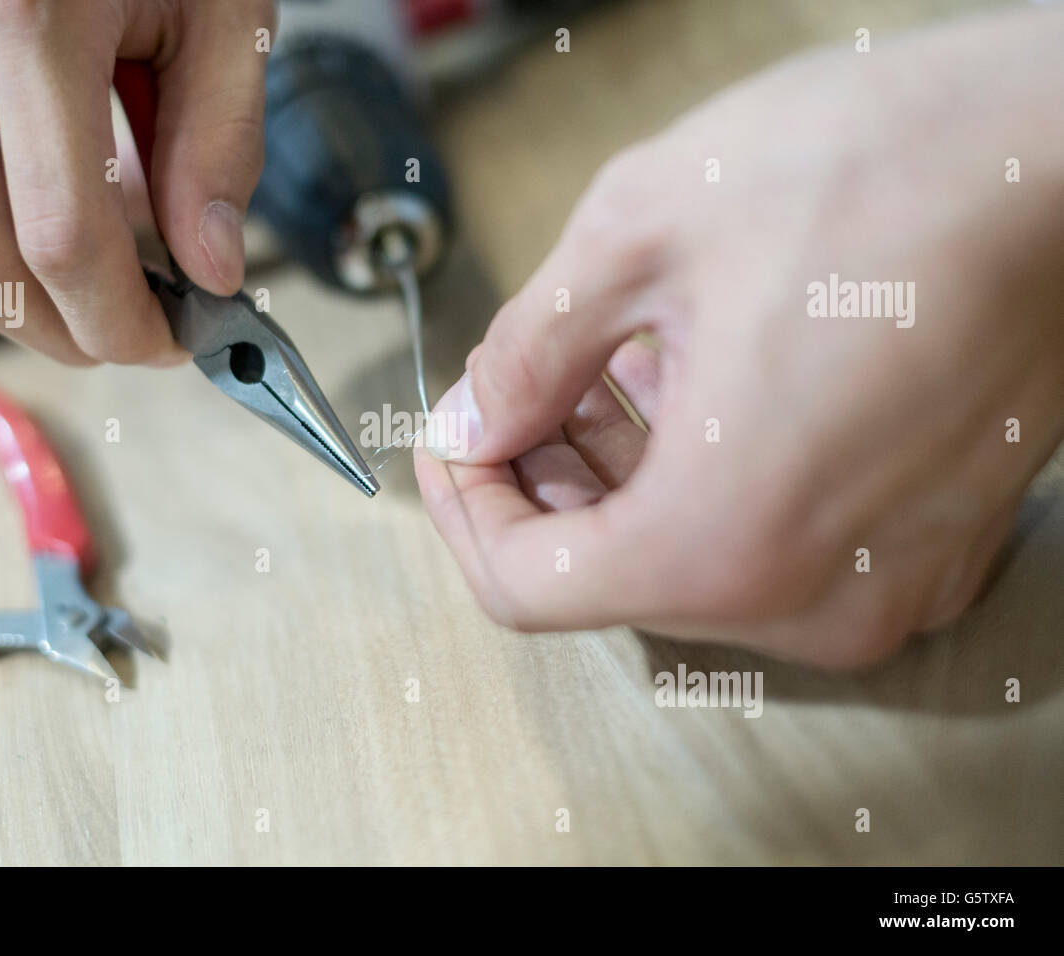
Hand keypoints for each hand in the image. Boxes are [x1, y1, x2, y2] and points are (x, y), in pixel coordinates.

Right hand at [0, 0, 274, 364]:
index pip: (65, 241)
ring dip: (3, 292)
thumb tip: (209, 273)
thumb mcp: (211, 3)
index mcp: (21, 11)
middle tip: (125, 325)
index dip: (122, 322)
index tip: (168, 340)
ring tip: (72, 255)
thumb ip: (218, 142)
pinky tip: (1, 193)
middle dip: (66, 331)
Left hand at [415, 6, 1063, 667]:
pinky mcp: (924, 550)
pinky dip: (707, 479)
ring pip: (687, 564)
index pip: (526, 588)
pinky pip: (771, 547)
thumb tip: (474, 417)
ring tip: (615, 362)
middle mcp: (810, 598)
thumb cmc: (886, 171)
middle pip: (608, 578)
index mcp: (724, 542)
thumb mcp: (639, 236)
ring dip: (624, 473)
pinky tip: (702, 382)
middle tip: (523, 385)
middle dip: (545, 480)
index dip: (467, 508)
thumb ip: (525, 354)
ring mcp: (878, 585)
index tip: (455, 436)